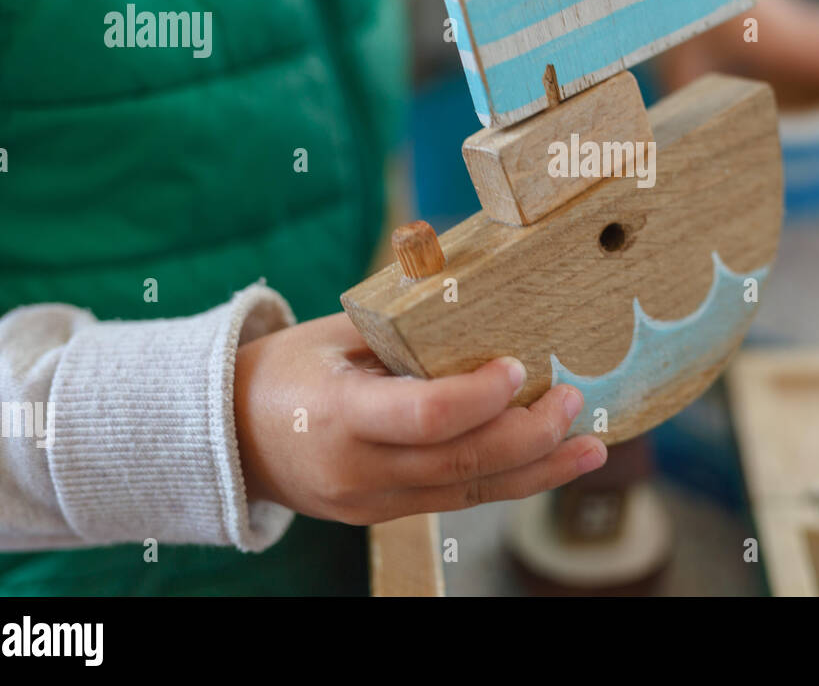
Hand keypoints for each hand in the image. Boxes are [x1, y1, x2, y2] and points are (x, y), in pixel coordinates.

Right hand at [233, 313, 606, 523]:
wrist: (227, 439)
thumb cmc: (285, 369)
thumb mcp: (332, 334)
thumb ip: (403, 329)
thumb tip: (482, 304)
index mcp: (338, 413)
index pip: (425, 415)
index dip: (480, 396)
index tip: (518, 368)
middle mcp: (358, 469)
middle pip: (461, 461)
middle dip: (530, 435)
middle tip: (574, 402)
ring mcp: (371, 501)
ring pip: (470, 490)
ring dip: (538, 470)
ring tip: (591, 447)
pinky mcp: (385, 515)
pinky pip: (456, 498)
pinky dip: (507, 481)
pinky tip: (548, 464)